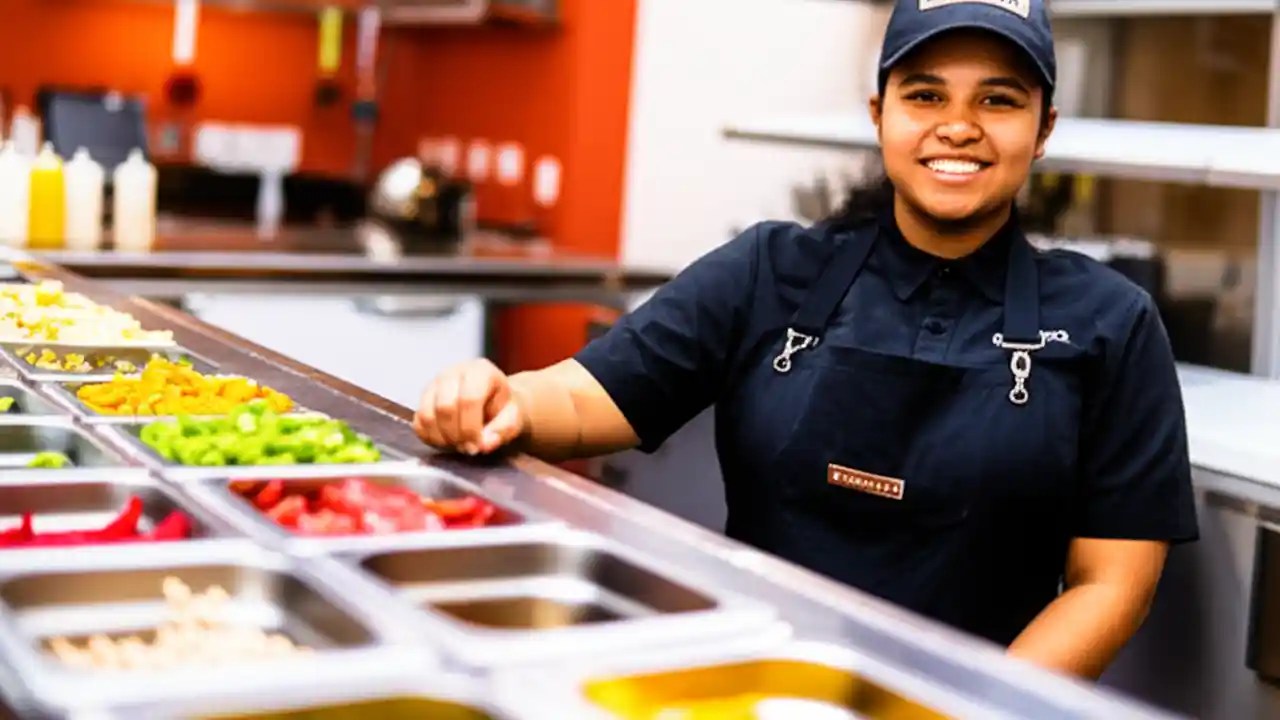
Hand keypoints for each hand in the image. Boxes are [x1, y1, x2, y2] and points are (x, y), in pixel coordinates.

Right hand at [412, 359, 526, 454]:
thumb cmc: (501, 408)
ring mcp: (434, 384)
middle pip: (445, 407)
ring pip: (427, 415)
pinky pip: (418, 422)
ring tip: (458, 444)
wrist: (491, 401)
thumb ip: (501, 431)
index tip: (476, 446)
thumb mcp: (512, 418)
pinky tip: (447, 441)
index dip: (471, 428)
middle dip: (456, 435)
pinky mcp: (423, 398)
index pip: (469, 399)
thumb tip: (483, 444)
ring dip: (441, 438)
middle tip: (468, 448)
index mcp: (480, 371)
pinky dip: (430, 438)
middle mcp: (453, 373)